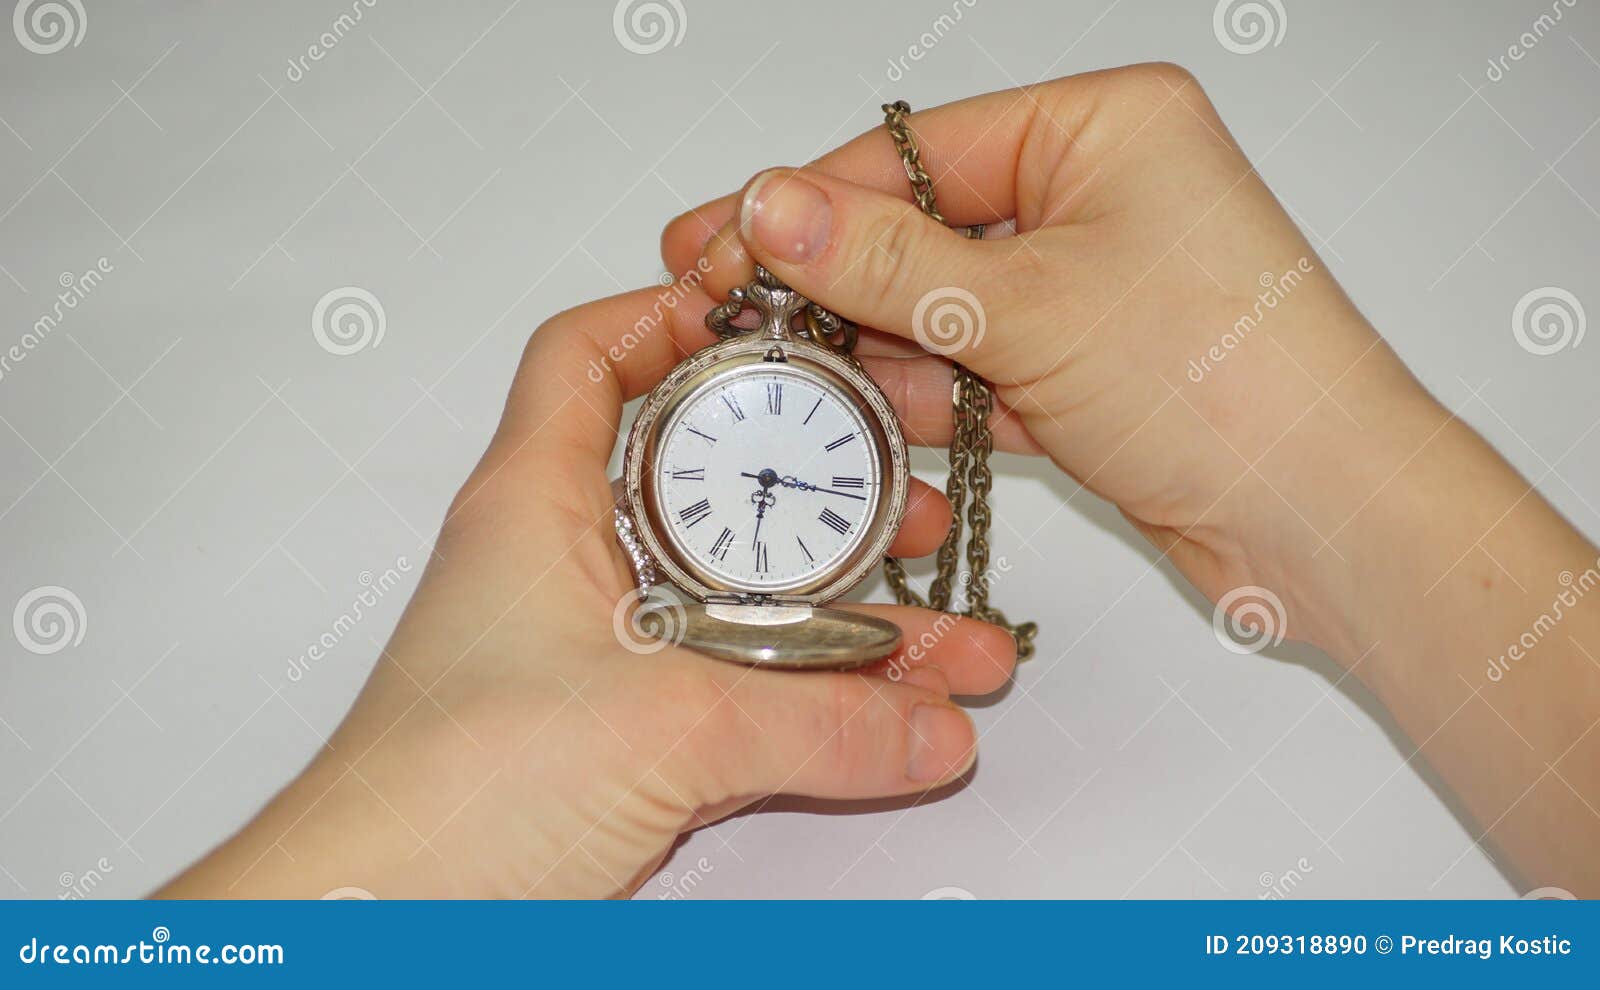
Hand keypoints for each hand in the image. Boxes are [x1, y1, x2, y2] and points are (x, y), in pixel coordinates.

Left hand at [157, 288, 1015, 899]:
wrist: (379, 924)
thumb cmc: (445, 798)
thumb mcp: (661, 729)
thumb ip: (817, 722)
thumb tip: (929, 721)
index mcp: (537, 506)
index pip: (587, 357)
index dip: (673, 316)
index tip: (779, 325)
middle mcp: (567, 566)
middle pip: (705, 485)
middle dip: (820, 489)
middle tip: (908, 491)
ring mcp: (600, 652)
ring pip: (741, 602)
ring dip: (846, 616)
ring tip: (949, 629)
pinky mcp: (624, 734)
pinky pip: (742, 690)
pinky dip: (820, 697)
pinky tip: (899, 712)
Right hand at [661, 65, 1599, 894]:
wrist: (1324, 519)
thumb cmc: (1228, 382)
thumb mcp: (1028, 306)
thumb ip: (884, 259)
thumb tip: (773, 207)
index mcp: (1105, 129)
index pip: (919, 150)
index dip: (811, 199)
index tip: (725, 236)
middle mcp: (1101, 196)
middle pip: (924, 225)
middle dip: (830, 275)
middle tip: (726, 302)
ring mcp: (1092, 289)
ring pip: (943, 304)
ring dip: (866, 342)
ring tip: (771, 367)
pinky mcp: (1085, 372)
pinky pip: (975, 366)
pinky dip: (919, 392)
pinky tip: (850, 406)